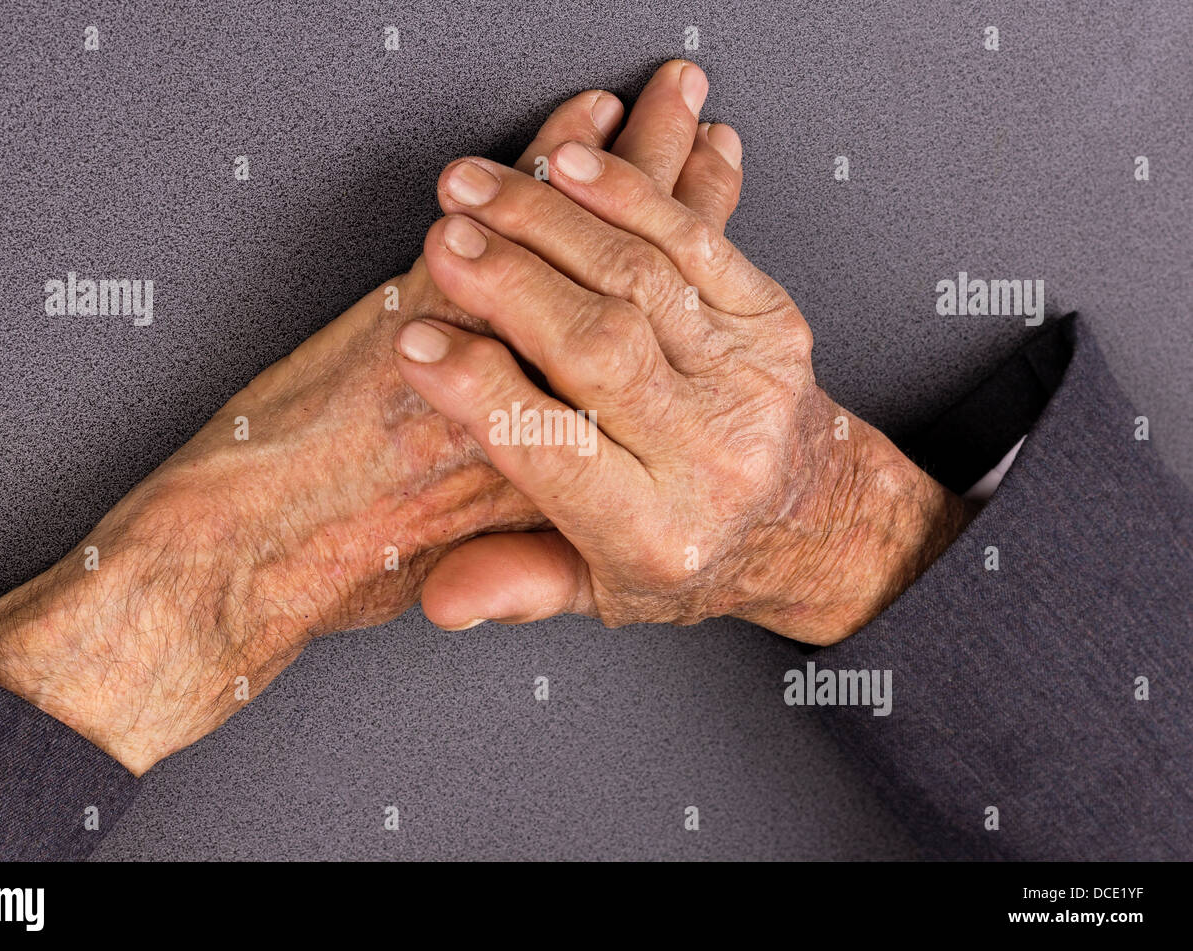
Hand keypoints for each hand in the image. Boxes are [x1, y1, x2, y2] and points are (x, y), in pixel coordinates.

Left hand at [0, 61, 742, 772]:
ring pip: (591, 235)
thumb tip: (575, 469)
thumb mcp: (467, 559)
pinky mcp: (425, 299)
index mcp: (576, 453)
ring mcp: (491, 342)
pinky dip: (551, 158)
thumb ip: (528, 522)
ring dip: (637, 158)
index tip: (713, 222)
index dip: (691, 272)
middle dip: (683, 192)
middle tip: (710, 135)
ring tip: (669, 103)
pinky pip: (515, 210)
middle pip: (643, 277)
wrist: (246, 553)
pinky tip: (582, 120)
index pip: (652, 350)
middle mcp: (548, 392)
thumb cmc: (350, 565)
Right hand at [394, 113, 977, 645]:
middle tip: (444, 241)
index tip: (416, 346)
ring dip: (554, 222)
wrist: (810, 516)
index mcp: (656, 530)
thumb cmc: (692, 551)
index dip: (478, 390)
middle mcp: (710, 453)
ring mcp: (748, 377)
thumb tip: (442, 600)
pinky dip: (631, 195)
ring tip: (479, 190)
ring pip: (641, 281)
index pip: (553, 451)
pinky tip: (571, 162)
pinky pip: (697, 243)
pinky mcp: (771, 319)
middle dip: (511, 286)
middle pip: (598, 350)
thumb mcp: (601, 593)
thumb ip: (519, 585)